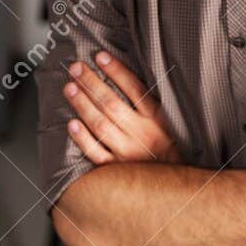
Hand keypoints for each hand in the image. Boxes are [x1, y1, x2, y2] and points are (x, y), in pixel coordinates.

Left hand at [64, 49, 180, 165]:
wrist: (176, 188)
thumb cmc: (172, 154)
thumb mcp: (172, 126)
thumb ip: (154, 106)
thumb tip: (129, 81)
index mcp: (158, 121)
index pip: (135, 89)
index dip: (116, 71)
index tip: (100, 56)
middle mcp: (142, 135)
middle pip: (112, 104)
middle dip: (91, 83)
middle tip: (75, 68)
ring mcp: (128, 153)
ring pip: (101, 125)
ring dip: (83, 105)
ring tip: (69, 88)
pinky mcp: (117, 170)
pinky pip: (96, 153)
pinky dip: (83, 139)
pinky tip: (72, 124)